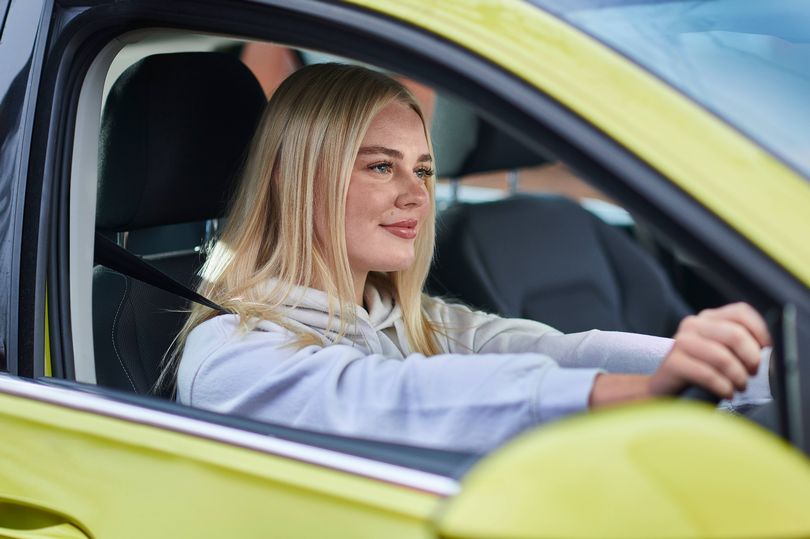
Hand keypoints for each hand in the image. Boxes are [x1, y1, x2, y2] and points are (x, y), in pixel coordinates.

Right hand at [650, 303, 771, 399]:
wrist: (665, 392)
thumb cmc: (700, 374)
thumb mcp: (722, 354)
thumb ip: (740, 347)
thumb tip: (769, 354)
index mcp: (708, 318)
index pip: (740, 312)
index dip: (760, 331)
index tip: (768, 350)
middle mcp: (693, 325)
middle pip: (734, 334)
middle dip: (751, 358)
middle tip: (754, 373)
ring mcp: (680, 342)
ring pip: (721, 355)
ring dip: (737, 376)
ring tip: (739, 386)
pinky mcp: (673, 363)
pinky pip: (706, 374)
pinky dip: (722, 386)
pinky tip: (726, 393)